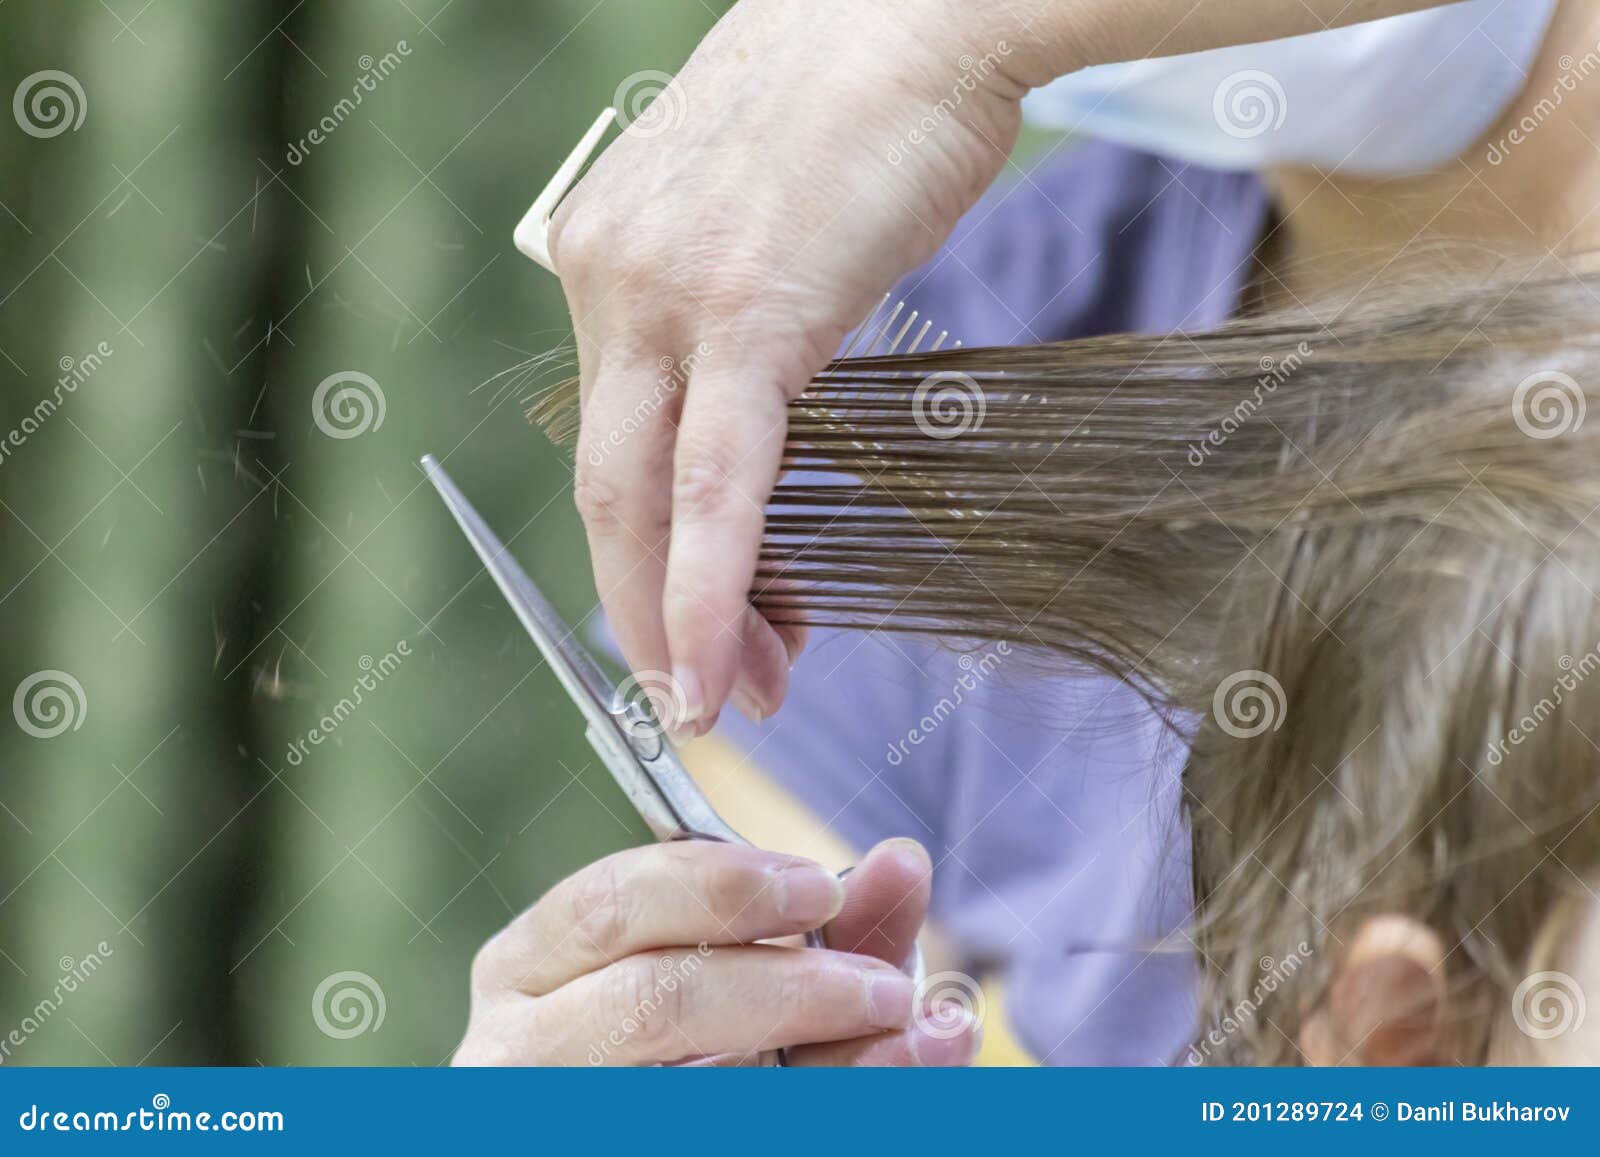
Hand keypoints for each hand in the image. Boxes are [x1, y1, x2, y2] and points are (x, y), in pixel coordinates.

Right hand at [453, 837, 979, 1065]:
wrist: (654, 1103)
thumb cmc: (691, 1037)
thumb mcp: (743, 966)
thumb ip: (820, 923)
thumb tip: (902, 863)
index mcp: (531, 964)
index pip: (612, 902)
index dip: (720, 888)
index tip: (822, 889)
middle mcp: (520, 1046)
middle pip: (648, 1002)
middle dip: (782, 988)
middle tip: (883, 988)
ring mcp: (550, 1116)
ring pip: (689, 1090)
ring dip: (825, 1065)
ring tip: (914, 1040)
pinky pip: (716, 1124)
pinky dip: (819, 1108)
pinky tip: (893, 1088)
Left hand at [550, 0, 1027, 730]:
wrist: (929, 7)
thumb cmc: (868, 103)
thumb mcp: (767, 217)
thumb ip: (734, 308)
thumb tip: (761, 392)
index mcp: (606, 257)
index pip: (616, 440)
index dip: (651, 550)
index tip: (710, 622)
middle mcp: (608, 275)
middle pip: (609, 488)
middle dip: (655, 611)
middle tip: (712, 693)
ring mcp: (665, 292)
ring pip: (644, 498)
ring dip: (687, 618)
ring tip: (744, 693)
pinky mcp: (745, 311)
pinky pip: (718, 480)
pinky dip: (713, 585)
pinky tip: (723, 664)